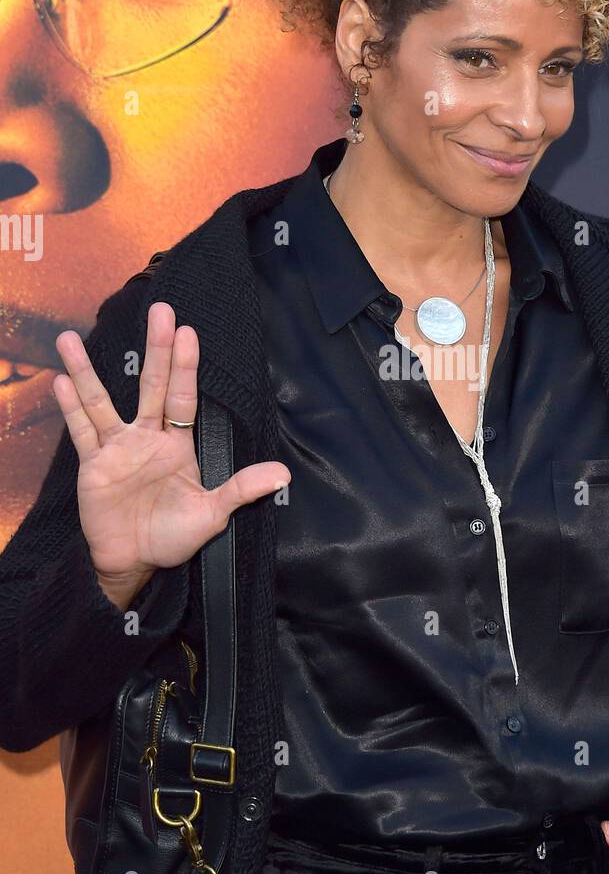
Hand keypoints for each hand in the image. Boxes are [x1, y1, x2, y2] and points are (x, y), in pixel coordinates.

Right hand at [53, 300, 290, 587]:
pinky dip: (70, 408)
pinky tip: (59, 382)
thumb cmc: (172, 537)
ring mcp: (117, 448)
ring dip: (86, 371)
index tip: (189, 332)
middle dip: (157, 349)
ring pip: (101, 401)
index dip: (186, 366)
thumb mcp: (212, 514)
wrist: (134, 562)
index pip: (183, 397)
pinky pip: (81, 432)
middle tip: (161, 310)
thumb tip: (284, 475)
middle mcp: (146, 438)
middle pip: (152, 385)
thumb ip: (242, 489)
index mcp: (177, 445)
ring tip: (70, 339)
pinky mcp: (93, 465)